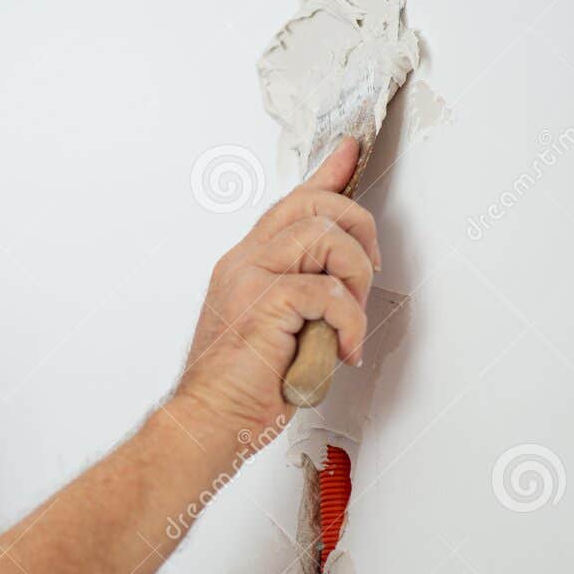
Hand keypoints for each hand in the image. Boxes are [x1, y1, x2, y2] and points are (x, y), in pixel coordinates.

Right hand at [174, 139, 379, 434]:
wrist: (207, 422)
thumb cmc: (240, 389)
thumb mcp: (278, 330)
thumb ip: (300, 298)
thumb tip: (338, 288)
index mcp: (246, 264)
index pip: (291, 204)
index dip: (328, 174)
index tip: (351, 152)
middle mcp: (244, 262)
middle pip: (313, 204)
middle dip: (359, 230)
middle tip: (366, 277)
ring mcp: (249, 278)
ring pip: (325, 236)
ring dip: (355, 280)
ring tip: (349, 323)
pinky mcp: (262, 303)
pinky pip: (326, 290)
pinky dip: (348, 322)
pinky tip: (342, 349)